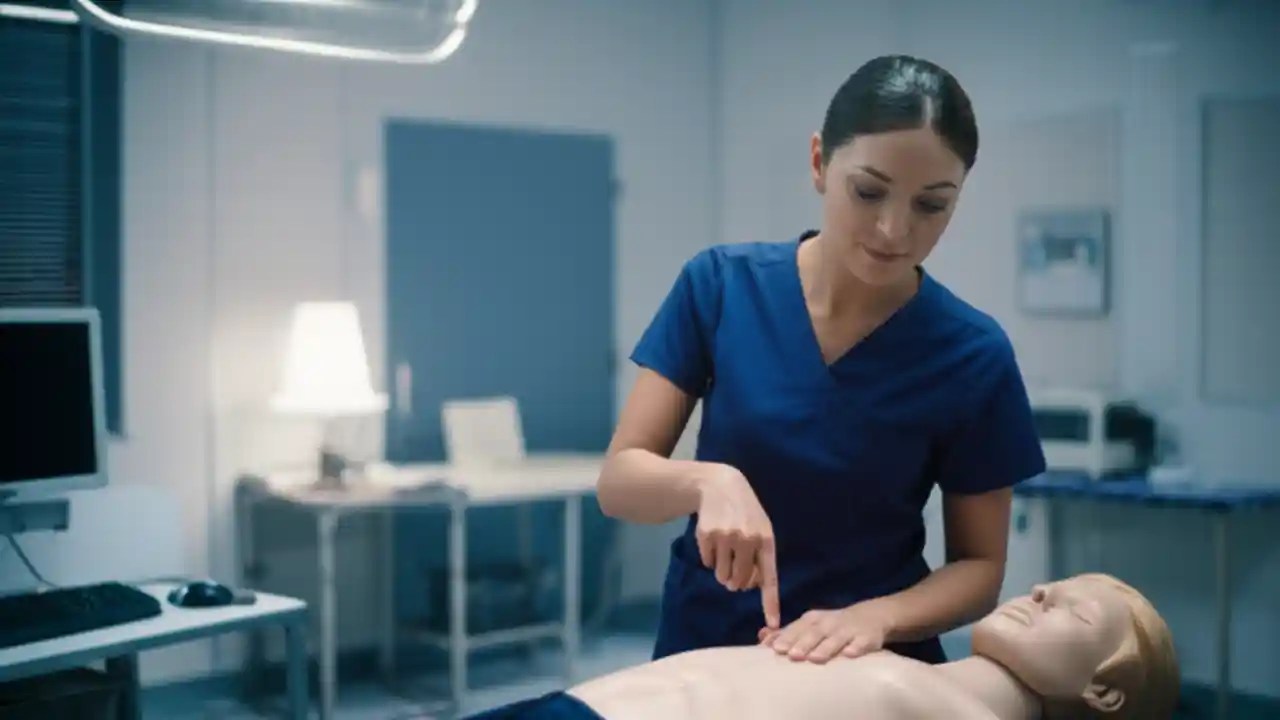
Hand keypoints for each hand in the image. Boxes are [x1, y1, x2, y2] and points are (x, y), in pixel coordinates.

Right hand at [696, 464, 780, 629]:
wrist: (721, 485)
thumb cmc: (746, 513)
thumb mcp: (761, 530)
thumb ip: (759, 558)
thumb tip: (749, 586)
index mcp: (766, 541)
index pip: (769, 578)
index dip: (771, 603)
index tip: (773, 625)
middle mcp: (747, 539)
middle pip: (740, 581)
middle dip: (736, 582)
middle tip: (734, 569)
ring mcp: (725, 537)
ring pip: (722, 576)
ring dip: (722, 572)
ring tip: (725, 551)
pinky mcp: (706, 535)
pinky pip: (708, 563)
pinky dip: (710, 558)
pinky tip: (714, 540)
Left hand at [757, 601, 891, 663]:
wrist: (872, 616)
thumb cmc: (832, 626)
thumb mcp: (810, 625)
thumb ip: (787, 633)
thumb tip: (761, 638)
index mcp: (814, 619)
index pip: (798, 627)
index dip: (786, 637)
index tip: (773, 648)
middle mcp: (829, 622)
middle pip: (814, 632)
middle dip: (803, 643)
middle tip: (791, 655)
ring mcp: (849, 629)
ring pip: (836, 638)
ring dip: (826, 647)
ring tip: (815, 659)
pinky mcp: (867, 637)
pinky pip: (861, 642)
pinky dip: (856, 647)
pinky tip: (850, 654)